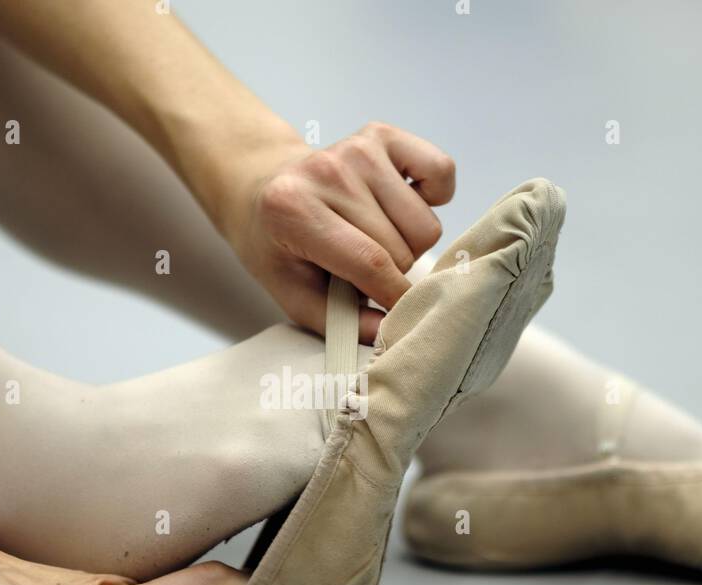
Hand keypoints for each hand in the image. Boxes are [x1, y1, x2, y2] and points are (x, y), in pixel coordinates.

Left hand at [224, 122, 456, 342]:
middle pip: (404, 246)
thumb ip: (335, 320)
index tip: (402, 315)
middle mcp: (328, 171)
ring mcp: (357, 148)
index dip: (394, 297)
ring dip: (408, 241)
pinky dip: (432, 195)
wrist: (261, 185)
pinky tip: (398, 205)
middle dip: (393, 271)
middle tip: (365, 269)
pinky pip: (441, 170)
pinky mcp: (381, 135)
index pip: (370, 262)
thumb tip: (386, 333)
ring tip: (375, 238)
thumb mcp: (289, 291)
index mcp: (295, 210)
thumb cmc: (277, 244)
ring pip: (425, 221)